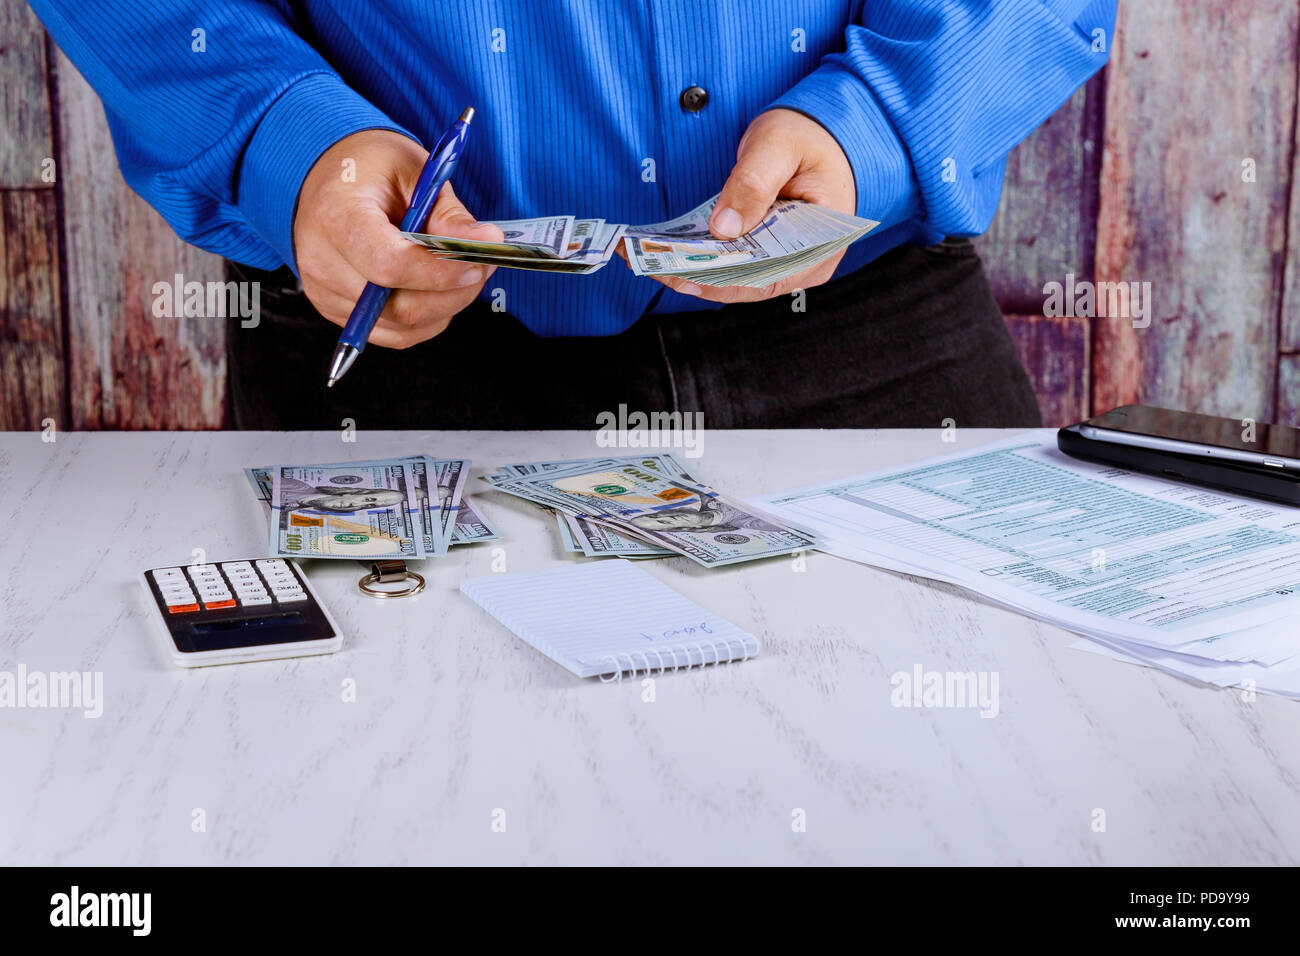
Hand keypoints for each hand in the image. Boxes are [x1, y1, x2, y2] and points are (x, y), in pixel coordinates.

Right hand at [293, 129, 502, 348]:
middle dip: (453, 292)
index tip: (476, 263)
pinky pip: (396, 333)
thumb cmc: (370, 169)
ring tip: (464, 273)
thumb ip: (449, 214)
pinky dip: (428, 318)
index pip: (389, 265)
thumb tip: (486, 244)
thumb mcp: (415, 172)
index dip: (439, 272)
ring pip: (403, 325)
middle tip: (483, 266)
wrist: (329, 180)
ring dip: (446, 306)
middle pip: (398, 305)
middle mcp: (321, 262)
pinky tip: (440, 289)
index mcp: (334, 216)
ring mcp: (326, 294)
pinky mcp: (338, 313)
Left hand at [651, 108, 855, 303]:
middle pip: (750, 283)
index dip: (725, 280)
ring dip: (698, 271)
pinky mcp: (771, 256)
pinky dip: (708, 260)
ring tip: (653, 260)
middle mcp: (810, 262)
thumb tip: (724, 227)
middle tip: (652, 265)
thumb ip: (753, 182)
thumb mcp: (778, 146)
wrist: (821, 135)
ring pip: (741, 279)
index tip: (682, 273)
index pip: (771, 274)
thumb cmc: (808, 138)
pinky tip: (674, 253)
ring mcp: (791, 263)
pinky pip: (739, 266)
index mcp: (824, 241)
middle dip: (700, 276)